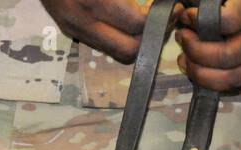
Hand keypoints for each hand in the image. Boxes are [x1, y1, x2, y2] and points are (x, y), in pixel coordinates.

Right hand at [40, 0, 159, 63]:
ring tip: (147, 23)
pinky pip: (101, 44)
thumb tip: (157, 2)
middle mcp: (82, 19)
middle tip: (163, 21)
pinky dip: (118, 36)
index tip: (172, 8)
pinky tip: (126, 21)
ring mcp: (73, 28)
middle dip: (150, 39)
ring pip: (115, 53)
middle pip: (128, 50)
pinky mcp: (68, 30)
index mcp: (94, 0)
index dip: (159, 20)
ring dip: (135, 42)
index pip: (136, 25)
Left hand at [175, 0, 240, 93]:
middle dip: (197, 53)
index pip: (227, 22)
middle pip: (228, 56)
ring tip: (187, 61)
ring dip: (203, 75)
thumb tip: (180, 11)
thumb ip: (214, 0)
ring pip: (234, 78)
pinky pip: (240, 87)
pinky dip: (216, 86)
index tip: (187, 17)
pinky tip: (202, 74)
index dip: (200, 22)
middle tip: (184, 40)